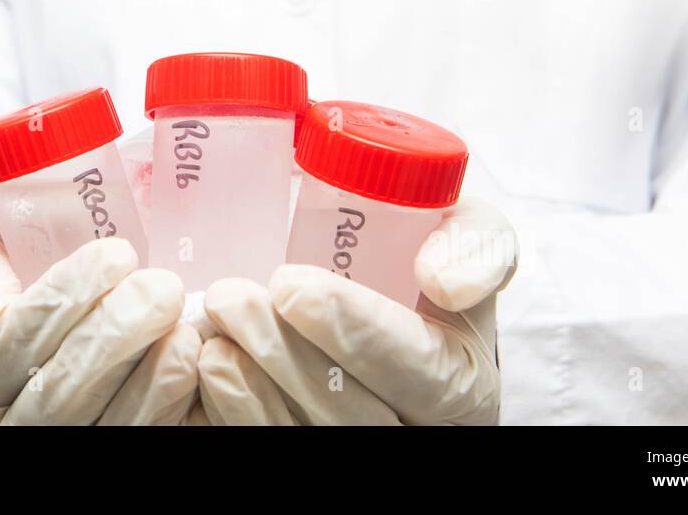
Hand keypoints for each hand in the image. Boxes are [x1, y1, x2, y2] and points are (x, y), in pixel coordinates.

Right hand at [0, 212, 200, 424]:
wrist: (46, 283)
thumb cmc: (13, 265)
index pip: (13, 344)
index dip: (64, 300)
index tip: (115, 253)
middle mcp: (23, 416)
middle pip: (60, 396)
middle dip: (115, 337)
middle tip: (160, 288)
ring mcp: (79, 431)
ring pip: (109, 428)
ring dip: (152, 382)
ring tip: (182, 332)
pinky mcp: (127, 434)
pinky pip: (150, 435)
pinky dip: (177, 404)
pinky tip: (195, 362)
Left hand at [197, 195, 516, 424]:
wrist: (393, 298)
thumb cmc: (427, 260)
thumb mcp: (472, 236)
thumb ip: (476, 244)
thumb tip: (441, 280)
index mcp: (464, 383)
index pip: (419, 372)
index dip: (356, 331)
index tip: (292, 286)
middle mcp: (415, 430)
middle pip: (352, 416)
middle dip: (284, 356)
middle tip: (232, 297)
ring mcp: (356, 447)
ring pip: (306, 437)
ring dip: (251, 385)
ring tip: (214, 327)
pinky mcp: (307, 450)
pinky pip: (269, 447)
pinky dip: (236, 411)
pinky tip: (211, 370)